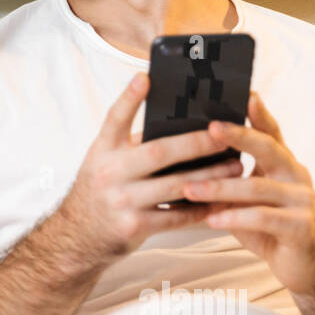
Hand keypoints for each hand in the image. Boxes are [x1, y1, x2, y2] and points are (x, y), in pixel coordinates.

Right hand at [57, 72, 244, 261]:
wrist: (78, 238)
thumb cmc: (101, 191)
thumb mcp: (105, 163)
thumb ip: (133, 146)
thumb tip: (181, 126)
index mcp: (102, 151)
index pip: (114, 118)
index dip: (129, 98)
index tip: (146, 77)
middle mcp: (109, 173)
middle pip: (159, 152)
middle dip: (197, 143)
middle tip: (225, 135)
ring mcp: (122, 201)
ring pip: (175, 186)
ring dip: (210, 176)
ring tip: (236, 167)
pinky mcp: (134, 227)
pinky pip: (176, 217)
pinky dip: (201, 209)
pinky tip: (221, 201)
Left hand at [179, 91, 314, 293]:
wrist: (303, 266)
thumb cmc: (266, 226)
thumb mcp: (245, 198)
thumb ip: (228, 177)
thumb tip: (184, 160)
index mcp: (282, 162)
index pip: (269, 131)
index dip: (258, 112)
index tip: (242, 92)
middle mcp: (295, 174)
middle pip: (268, 148)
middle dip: (239, 136)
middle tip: (211, 128)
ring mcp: (301, 200)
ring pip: (257, 187)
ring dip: (220, 187)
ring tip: (190, 188)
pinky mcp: (300, 227)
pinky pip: (263, 218)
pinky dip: (235, 218)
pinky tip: (212, 220)